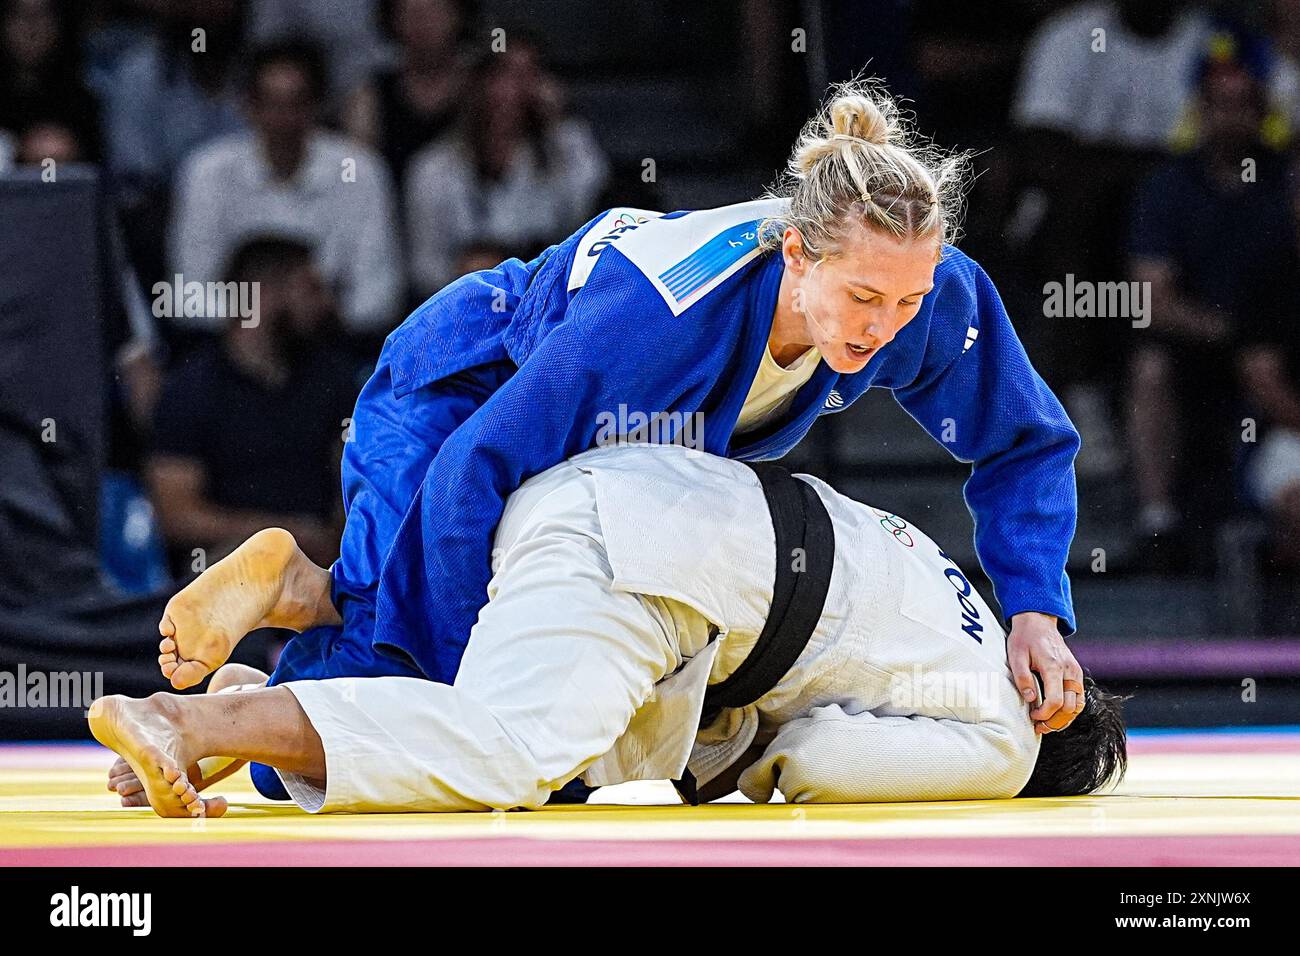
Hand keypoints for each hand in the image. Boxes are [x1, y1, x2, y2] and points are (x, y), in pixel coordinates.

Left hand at [1008, 611, 1084, 733]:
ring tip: (1047, 724)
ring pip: (1078, 705)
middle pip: (1070, 707)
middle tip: (1038, 727)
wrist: (1038, 622)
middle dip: (1055, 721)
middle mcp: (1069, 670)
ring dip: (1064, 719)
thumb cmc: (1025, 638)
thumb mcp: (1015, 655)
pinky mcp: (1076, 673)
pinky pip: (1079, 698)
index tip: (1033, 717)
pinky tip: (1056, 714)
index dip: (1045, 714)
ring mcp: (1075, 672)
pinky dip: (1070, 710)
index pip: (1056, 700)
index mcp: (1054, 666)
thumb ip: (1022, 678)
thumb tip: (1031, 699)